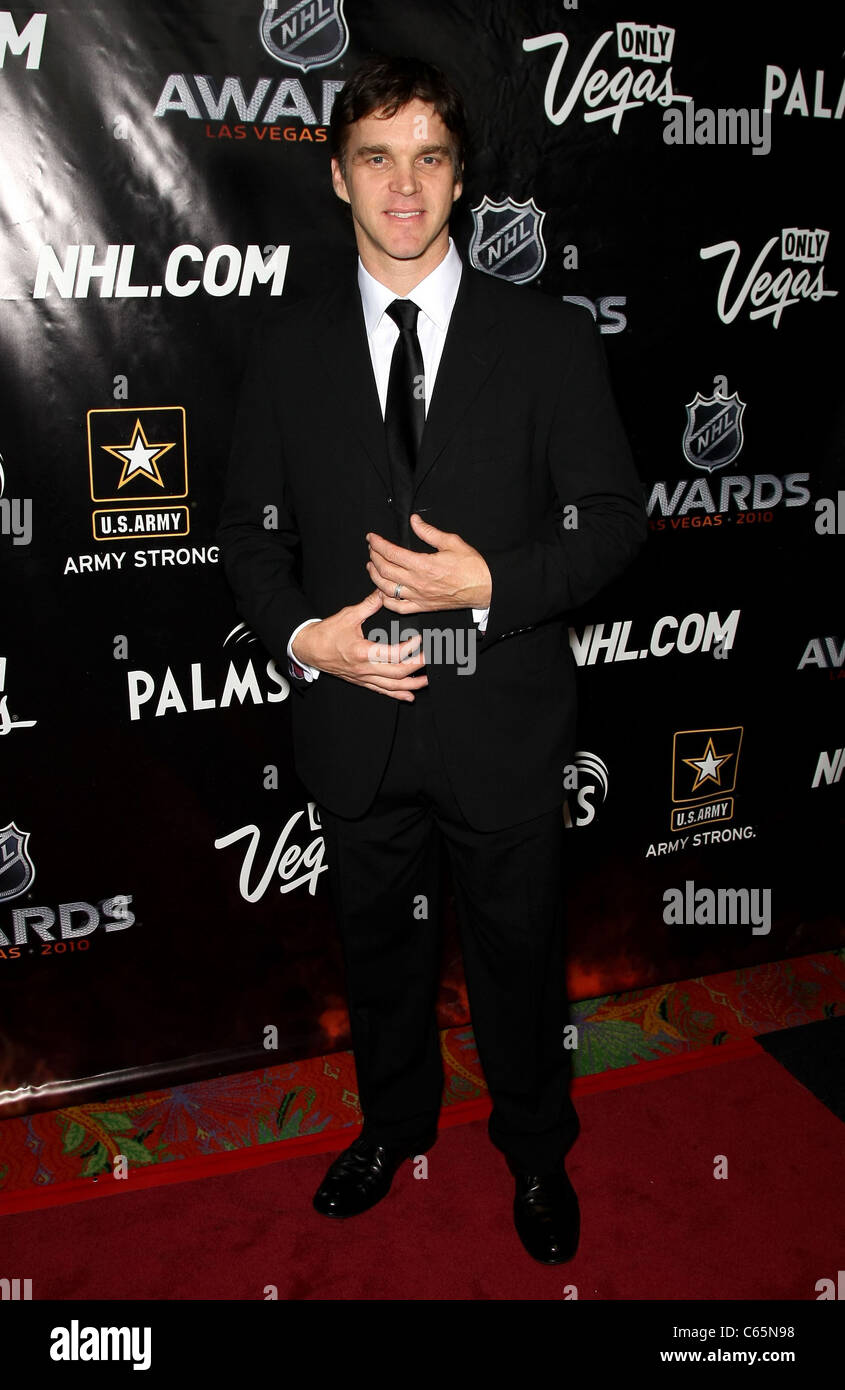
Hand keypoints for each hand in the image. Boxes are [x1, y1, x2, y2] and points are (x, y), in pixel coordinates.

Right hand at [290, 590, 427, 701]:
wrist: (308, 649)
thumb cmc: (326, 634)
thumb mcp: (347, 615)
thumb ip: (369, 604)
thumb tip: (384, 592)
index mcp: (362, 652)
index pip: (393, 654)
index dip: (410, 648)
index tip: (419, 639)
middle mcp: (364, 668)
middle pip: (397, 673)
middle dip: (416, 667)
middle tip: (430, 658)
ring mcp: (363, 677)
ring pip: (392, 686)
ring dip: (411, 684)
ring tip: (426, 680)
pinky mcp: (361, 681)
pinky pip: (381, 691)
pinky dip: (396, 694)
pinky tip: (409, 695)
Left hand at [366, 514, 491, 613]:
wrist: (484, 587)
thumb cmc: (471, 566)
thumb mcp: (451, 542)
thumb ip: (429, 532)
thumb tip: (414, 521)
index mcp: (424, 565)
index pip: (392, 553)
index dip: (378, 544)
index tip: (371, 538)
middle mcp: (418, 582)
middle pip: (385, 570)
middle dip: (374, 557)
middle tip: (372, 549)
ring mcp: (419, 597)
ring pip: (387, 589)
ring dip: (375, 577)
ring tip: (372, 567)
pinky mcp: (423, 607)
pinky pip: (399, 608)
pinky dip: (386, 601)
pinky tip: (382, 592)